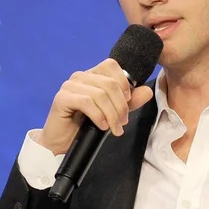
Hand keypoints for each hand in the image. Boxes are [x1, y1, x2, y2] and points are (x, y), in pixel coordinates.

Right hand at [37, 58, 153, 155]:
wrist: (62, 144)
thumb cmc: (85, 126)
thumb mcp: (113, 112)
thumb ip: (129, 102)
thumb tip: (147, 91)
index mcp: (92, 75)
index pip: (111, 65)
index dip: (124, 83)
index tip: (127, 102)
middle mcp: (80, 77)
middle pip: (110, 83)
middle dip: (121, 106)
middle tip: (122, 123)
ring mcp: (69, 86)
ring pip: (100, 94)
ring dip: (111, 114)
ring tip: (114, 128)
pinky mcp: (61, 98)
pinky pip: (86, 102)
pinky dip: (98, 115)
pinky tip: (101, 126)